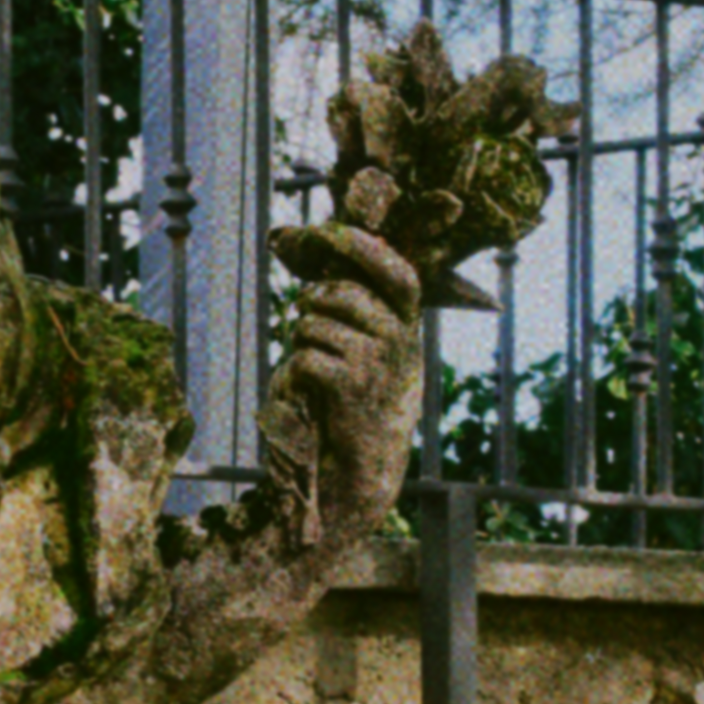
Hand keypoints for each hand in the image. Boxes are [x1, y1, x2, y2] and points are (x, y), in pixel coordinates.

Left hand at [258, 214, 426, 537]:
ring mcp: (376, 361)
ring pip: (314, 322)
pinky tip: (310, 391)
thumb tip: (329, 256)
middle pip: (338, 291)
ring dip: (300, 342)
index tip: (331, 231)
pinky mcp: (348, 383)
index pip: (397, 272)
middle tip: (307, 323)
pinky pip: (304, 353)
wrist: (362, 472)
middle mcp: (398, 340)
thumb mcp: (376, 355)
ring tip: (315, 369)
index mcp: (407, 329)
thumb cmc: (359, 409)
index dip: (364, 247)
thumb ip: (363, 313)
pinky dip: (295, 371)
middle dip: (312, 301)